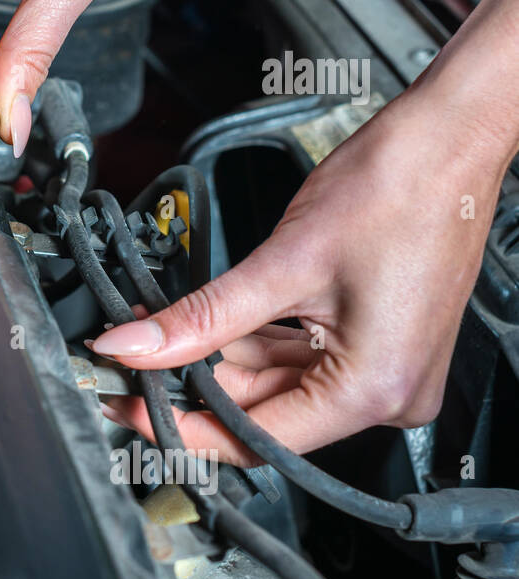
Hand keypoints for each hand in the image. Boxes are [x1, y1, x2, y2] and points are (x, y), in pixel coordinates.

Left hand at [92, 81, 512, 466]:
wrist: (449, 140)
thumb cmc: (399, 189)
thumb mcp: (282, 262)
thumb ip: (201, 316)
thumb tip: (135, 346)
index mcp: (372, 390)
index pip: (257, 438)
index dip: (182, 426)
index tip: (129, 407)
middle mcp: (385, 394)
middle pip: (262, 412)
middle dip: (191, 382)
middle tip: (130, 360)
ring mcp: (380, 367)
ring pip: (271, 383)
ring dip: (213, 357)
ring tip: (156, 329)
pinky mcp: (370, 341)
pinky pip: (293, 356)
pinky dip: (245, 339)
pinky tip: (202, 322)